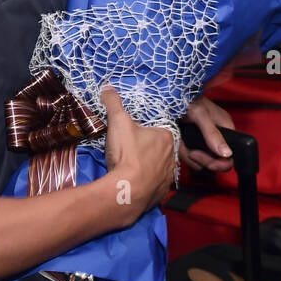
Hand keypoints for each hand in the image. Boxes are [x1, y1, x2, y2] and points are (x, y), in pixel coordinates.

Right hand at [101, 86, 174, 222]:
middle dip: (145, 148)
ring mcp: (168, 176)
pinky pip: (154, 185)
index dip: (143, 130)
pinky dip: (146, 183)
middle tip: (128, 151)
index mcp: (166, 137)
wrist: (127, 190)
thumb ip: (114, 103)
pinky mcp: (161, 193)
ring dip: (146, 166)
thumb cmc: (127, 153)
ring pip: (157, 167)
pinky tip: (133, 182)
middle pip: (158, 148)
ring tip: (129, 167)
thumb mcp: (118, 122)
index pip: (158, 128)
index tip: (131, 135)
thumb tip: (107, 86)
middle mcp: (172, 156)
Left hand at [179, 95, 233, 171]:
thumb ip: (212, 134)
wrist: (168, 97)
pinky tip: (180, 143)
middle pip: (216, 162)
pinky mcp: (195, 143)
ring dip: (189, 155)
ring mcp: (206, 141)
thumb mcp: (200, 115)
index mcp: (226, 128)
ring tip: (182, 143)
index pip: (230, 156)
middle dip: (201, 160)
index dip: (218, 162)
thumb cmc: (187, 99)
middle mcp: (218, 137)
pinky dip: (184, 152)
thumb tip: (227, 153)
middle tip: (191, 152)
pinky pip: (192, 158)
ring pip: (202, 162)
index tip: (203, 156)